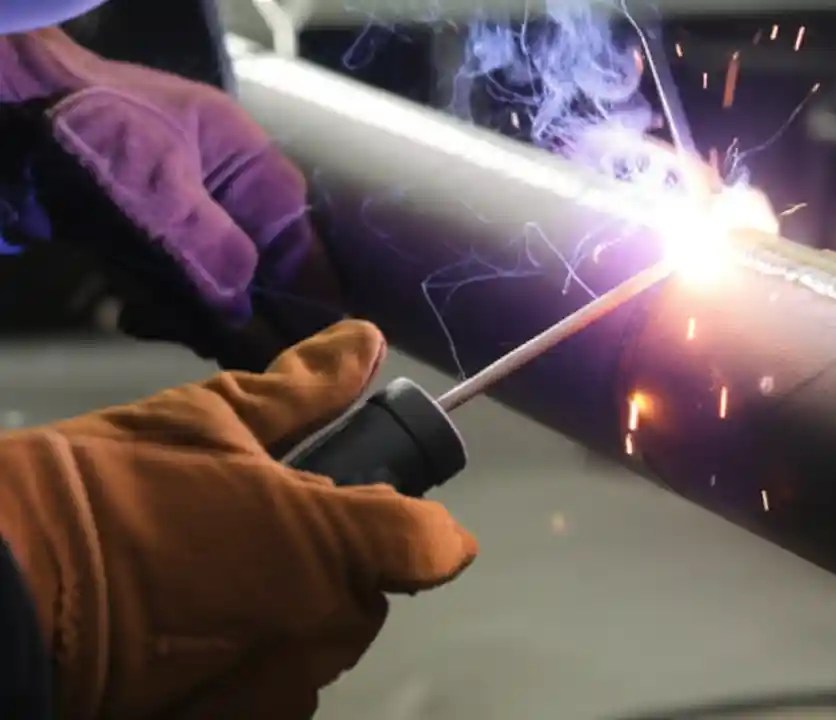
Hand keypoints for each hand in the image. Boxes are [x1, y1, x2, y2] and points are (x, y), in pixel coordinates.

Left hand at [0, 28, 343, 369]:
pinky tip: (135, 314)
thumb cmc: (89, 129)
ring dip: (193, 321)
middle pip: (268, 287)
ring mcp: (199, 223)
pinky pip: (184, 295)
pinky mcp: (160, 243)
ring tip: (151, 318)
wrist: (8, 107)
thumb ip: (208, 250)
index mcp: (257, 174)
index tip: (302, 366)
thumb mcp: (155, 185)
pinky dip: (164, 311)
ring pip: (226, 298)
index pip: (309, 261)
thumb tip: (248, 318)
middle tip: (203, 343)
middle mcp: (239, 201)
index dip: (309, 316)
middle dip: (239, 323)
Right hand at [0, 320, 477, 718]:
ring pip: (319, 641)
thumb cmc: (108, 493)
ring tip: (208, 572)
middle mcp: (323, 634)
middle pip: (368, 595)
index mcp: (334, 553)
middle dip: (334, 561)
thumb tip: (362, 343)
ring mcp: (280, 692)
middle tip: (256, 526)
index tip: (393, 510)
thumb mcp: (207, 420)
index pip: (433, 546)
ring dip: (291, 610)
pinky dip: (251, 656)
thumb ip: (302, 388)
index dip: (422, 525)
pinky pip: (274, 683)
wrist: (5, 588)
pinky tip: (192, 625)